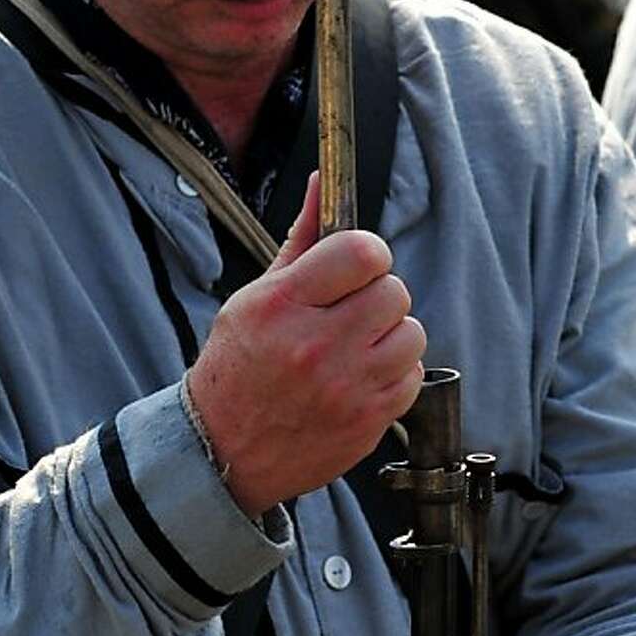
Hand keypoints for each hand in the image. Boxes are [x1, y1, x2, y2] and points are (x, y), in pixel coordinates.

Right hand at [185, 174, 425, 513]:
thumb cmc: (238, 368)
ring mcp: (346, 389)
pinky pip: (412, 377)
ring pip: (412, 334)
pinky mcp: (368, 421)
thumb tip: (324, 184)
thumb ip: (300, 241)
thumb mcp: (254, 297)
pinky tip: (359, 377)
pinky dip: (394, 374)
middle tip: (351, 310)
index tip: (356, 266)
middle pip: (394, 292)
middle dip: (378, 295)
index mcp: (283, 306)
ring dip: (390, 335)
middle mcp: (317, 346)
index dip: (367, 254)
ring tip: (355, 346)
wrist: (223, 451)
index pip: (362, 252)